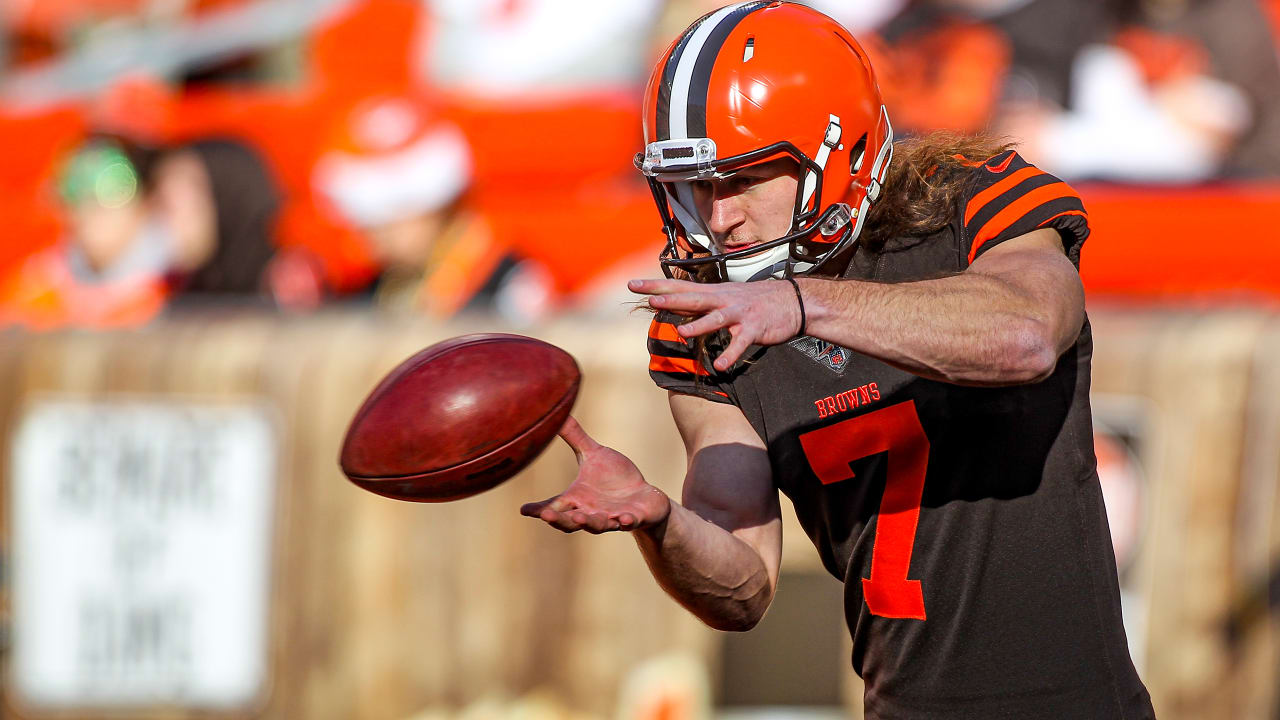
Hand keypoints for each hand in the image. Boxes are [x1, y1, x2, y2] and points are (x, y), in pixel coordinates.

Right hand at [520, 417, 670, 532]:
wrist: (645, 496)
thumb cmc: (615, 477)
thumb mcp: (593, 454)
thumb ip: (574, 437)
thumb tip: (556, 414)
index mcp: (579, 498)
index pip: (555, 506)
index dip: (539, 509)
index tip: (524, 510)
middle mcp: (591, 512)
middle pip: (570, 521)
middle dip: (558, 520)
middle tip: (545, 516)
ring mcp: (612, 518)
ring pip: (597, 525)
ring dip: (588, 523)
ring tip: (578, 519)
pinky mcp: (633, 517)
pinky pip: (628, 522)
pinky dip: (625, 522)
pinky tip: (624, 519)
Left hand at [629, 277, 802, 370]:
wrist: (792, 300)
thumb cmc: (753, 301)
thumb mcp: (724, 296)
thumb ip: (701, 302)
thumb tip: (675, 304)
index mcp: (713, 293)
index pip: (679, 287)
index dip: (656, 285)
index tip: (632, 284)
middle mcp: (722, 300)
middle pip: (692, 298)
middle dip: (671, 298)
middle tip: (650, 298)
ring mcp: (738, 314)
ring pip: (716, 318)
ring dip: (699, 325)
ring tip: (681, 332)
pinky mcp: (753, 329)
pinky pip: (740, 344)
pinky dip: (731, 354)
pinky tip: (720, 366)